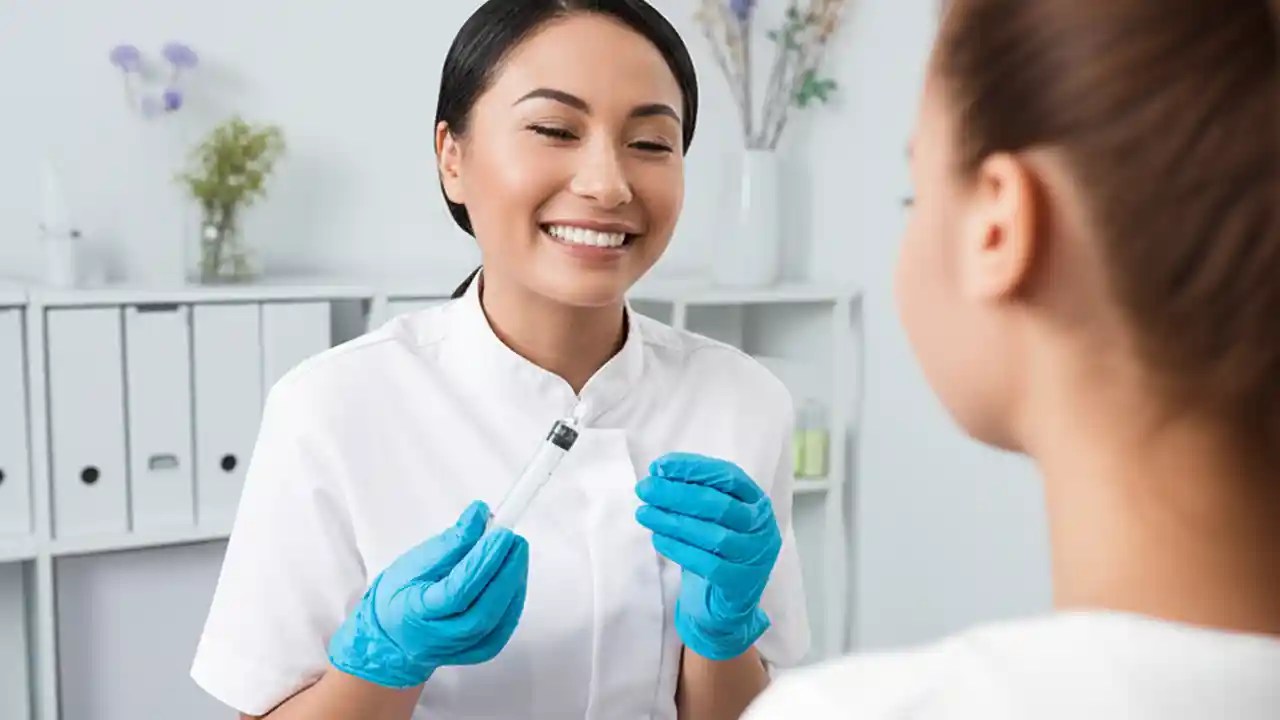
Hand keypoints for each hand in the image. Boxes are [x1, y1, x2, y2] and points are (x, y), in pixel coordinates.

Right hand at [327, 501, 528, 687]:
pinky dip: (515, 597)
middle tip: (515, 539)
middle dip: (507, 569)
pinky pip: (507, 624)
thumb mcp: (415, 563)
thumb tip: (480, 514)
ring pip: (502, 617)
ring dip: (515, 580)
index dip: (483, 560)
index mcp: (420, 613)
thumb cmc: (401, 596)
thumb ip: (451, 541)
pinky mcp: (483, 651)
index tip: (501, 533)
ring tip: (515, 551)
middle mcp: (444, 637)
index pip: (459, 589)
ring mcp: (465, 649)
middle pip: (486, 606)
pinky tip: (515, 574)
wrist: (396, 636)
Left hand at [635, 452, 781, 660]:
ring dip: (673, 521)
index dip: (694, 468)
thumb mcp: (710, 518)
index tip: (659, 466)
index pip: (729, 476)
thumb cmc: (716, 550)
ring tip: (644, 513)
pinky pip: (707, 564)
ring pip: (713, 535)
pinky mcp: (740, 583)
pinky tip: (658, 540)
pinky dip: (680, 550)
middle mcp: (762, 527)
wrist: (726, 603)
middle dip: (677, 494)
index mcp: (757, 502)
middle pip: (719, 505)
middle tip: (644, 489)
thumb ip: (693, 493)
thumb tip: (658, 471)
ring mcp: (754, 556)